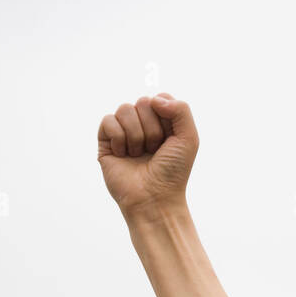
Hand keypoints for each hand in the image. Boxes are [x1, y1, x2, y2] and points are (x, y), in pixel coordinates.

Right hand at [97, 94, 198, 218]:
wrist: (154, 198)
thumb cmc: (172, 172)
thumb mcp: (189, 139)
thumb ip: (181, 110)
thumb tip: (154, 98)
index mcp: (163, 122)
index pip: (160, 98)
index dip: (165, 117)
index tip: (169, 139)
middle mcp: (143, 124)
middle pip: (143, 101)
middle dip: (152, 129)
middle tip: (154, 150)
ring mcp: (124, 131)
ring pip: (125, 109)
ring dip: (137, 135)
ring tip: (139, 154)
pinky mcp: (106, 140)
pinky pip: (108, 121)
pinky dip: (119, 139)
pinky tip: (124, 155)